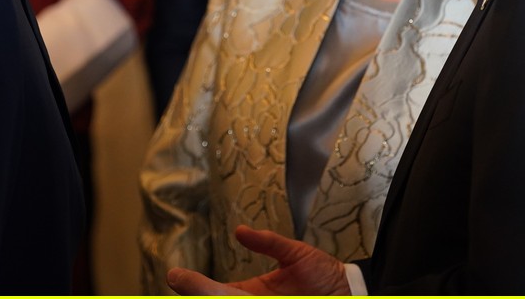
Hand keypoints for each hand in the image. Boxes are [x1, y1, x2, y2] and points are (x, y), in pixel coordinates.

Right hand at [166, 225, 350, 294]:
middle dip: (198, 292)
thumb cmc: (325, 276)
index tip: (174, 277)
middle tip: (175, 281)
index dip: (196, 286)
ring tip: (201, 288)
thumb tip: (238, 232)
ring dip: (211, 294)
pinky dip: (233, 296)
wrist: (351, 293)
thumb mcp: (295, 254)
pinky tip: (220, 292)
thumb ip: (268, 243)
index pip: (218, 291)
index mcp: (253, 293)